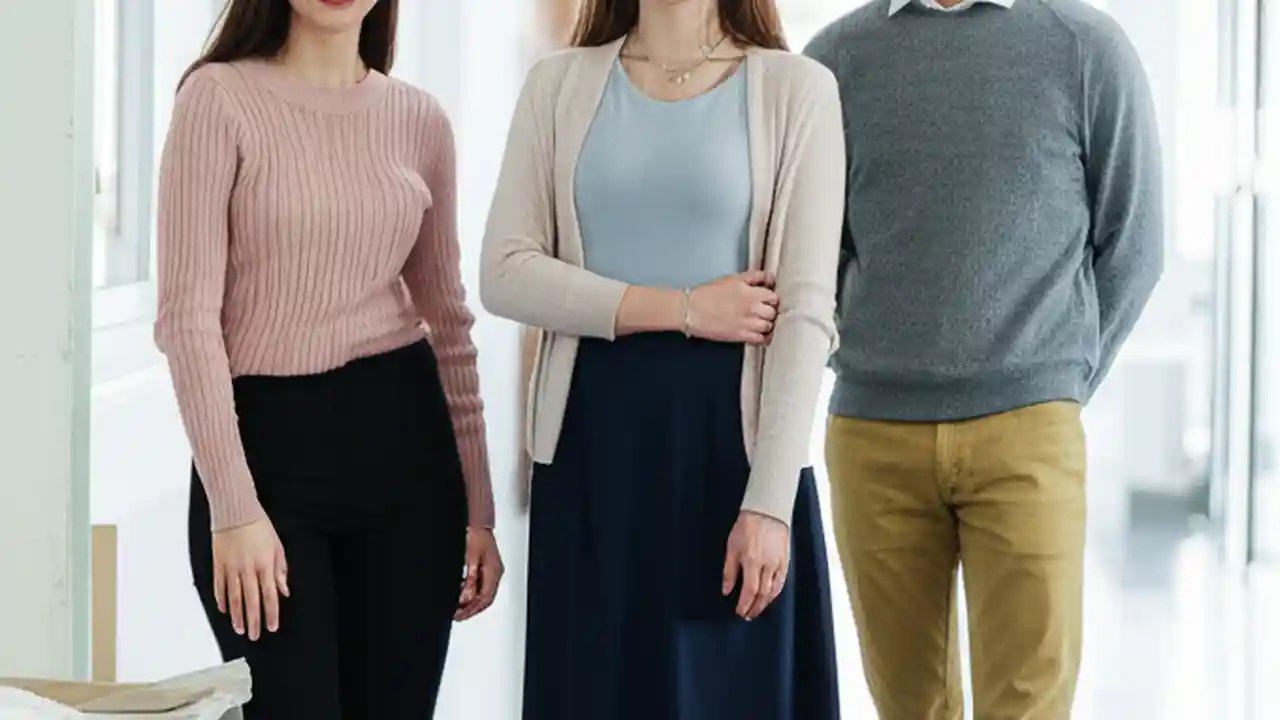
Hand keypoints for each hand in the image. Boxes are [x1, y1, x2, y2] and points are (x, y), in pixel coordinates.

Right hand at [211, 518, 287, 640]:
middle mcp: (247, 569)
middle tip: (255, 635)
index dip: (271, 613)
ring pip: (234, 598)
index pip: (269, 595)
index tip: (272, 627)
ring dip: (237, 616)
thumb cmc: (258, 525)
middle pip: (251, 601)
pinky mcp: (218, 564)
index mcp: (264, 565)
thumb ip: (280, 569)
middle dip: (254, 621)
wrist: (235, 511)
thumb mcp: (277, 546)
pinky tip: (224, 610)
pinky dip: (222, 600)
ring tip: (239, 628)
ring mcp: (231, 568)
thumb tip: (284, 590)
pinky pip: (219, 587)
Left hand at [456, 528, 503, 620]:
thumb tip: (466, 598)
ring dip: (471, 602)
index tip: (459, 615)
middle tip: (458, 616)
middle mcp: (496, 572)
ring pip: (484, 593)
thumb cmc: (475, 535)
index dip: (471, 610)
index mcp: (494, 571)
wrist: (478, 521)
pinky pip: (482, 585)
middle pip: (486, 599)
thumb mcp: (470, 558)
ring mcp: (493, 569)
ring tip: (458, 608)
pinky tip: (462, 594)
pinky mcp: (488, 566)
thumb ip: (470, 580)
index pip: (484, 598)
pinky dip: (472, 593)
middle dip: (471, 609)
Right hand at [688, 271, 778, 344]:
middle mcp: (753, 308)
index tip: (767, 301)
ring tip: (760, 322)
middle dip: (769, 311)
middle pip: (773, 312)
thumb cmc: (708, 294)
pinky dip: (763, 338)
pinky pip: (761, 339)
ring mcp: (748, 323)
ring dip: (766, 324)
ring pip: (769, 326)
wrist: (692, 310)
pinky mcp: (741, 336)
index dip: (771, 299)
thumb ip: (754, 277)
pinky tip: (759, 334)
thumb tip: (769, 279)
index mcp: (752, 293)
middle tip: (763, 311)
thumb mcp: (733, 279)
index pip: (774, 297)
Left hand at [721, 511, 789, 620]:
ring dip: (765, 603)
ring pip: (773, 590)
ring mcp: (778, 563)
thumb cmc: (746, 526)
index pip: (750, 590)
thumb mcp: (731, 547)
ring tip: (757, 609)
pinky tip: (769, 597)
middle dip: (754, 607)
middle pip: (762, 594)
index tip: (739, 611)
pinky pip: (782, 582)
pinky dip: (775, 592)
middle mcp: (767, 565)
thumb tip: (726, 590)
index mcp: (752, 561)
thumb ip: (729, 571)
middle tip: (747, 615)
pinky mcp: (785, 561)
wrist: (767, 511)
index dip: (745, 604)